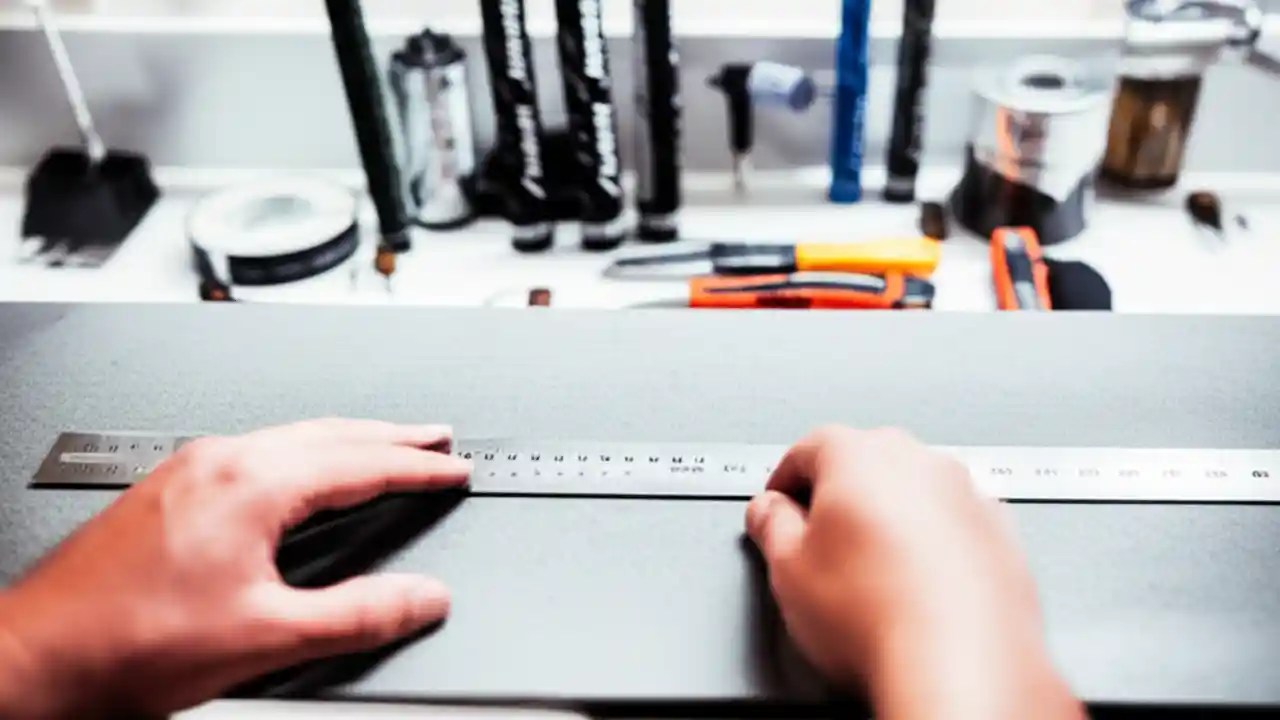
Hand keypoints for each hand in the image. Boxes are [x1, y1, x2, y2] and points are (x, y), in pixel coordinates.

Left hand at [0, 419, 470, 719]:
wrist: (36, 658)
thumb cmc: (128, 646)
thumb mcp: (266, 639)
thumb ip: (358, 615)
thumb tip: (423, 597)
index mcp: (251, 484)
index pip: (360, 461)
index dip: (417, 466)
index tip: (453, 468)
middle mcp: (219, 461)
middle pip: (328, 432)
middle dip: (390, 435)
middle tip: (434, 438)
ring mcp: (188, 469)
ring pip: (289, 436)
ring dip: (346, 439)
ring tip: (384, 446)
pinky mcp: (167, 487)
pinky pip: (256, 449)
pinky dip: (303, 452)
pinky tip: (304, 471)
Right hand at [746, 427, 1083, 719]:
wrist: (960, 667)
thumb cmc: (879, 618)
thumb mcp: (788, 570)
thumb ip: (771, 525)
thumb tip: (769, 512)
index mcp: (859, 455)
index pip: (807, 448)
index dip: (784, 481)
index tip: (778, 507)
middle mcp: (919, 462)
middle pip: (865, 462)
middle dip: (840, 496)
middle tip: (819, 543)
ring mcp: (968, 495)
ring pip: (915, 492)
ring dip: (892, 519)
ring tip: (871, 573)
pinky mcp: (1001, 533)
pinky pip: (955, 524)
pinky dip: (935, 544)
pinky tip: (918, 586)